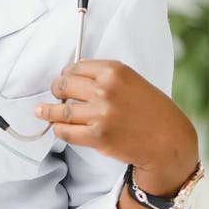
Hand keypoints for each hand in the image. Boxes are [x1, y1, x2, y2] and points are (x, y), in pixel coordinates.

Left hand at [34, 60, 198, 185]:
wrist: (168, 140)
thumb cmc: (151, 110)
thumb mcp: (131, 80)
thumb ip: (104, 75)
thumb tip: (75, 70)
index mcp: (114, 71)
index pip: (75, 67)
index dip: (66, 75)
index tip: (64, 80)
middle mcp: (106, 89)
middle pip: (63, 85)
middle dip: (56, 90)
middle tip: (56, 95)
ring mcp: (100, 113)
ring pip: (60, 109)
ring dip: (47, 111)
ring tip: (40, 111)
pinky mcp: (98, 136)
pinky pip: (66, 131)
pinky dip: (59, 129)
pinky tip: (58, 128)